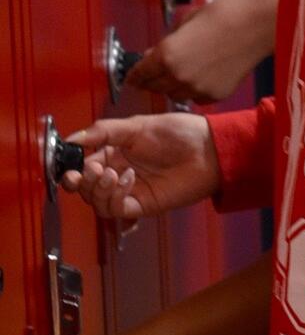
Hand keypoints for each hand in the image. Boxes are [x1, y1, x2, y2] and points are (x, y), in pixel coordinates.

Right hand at [61, 113, 219, 224]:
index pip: (83, 166)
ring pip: (97, 201)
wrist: (207, 149)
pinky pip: (116, 209)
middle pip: (86, 188)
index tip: (67, 166)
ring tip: (111, 174)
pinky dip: (114, 196)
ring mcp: (130, 191)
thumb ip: (104, 132)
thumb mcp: (137, 126)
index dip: (72, 168)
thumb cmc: (179, 133)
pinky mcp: (141, 205)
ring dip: (98, 189)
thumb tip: (72, 139)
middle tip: (90, 171)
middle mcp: (118, 173)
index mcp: (115, 153)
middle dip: (82, 181)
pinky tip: (126, 178)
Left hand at [126, 0, 277, 103]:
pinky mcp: (215, 95)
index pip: (140, 72)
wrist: (259, 24)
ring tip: (178, 73)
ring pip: (174, 95)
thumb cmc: (225, 13)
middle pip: (154, 86)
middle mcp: (178, 75)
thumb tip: (152, 54)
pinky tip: (199, 76)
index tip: (132, 75)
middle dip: (151, 80)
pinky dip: (193, 90)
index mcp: (167, 54)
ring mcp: (197, 88)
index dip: (134, 74)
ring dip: (171, 86)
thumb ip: (167, 41)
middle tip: (152, 74)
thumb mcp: (188, 20)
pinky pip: (195, 97)